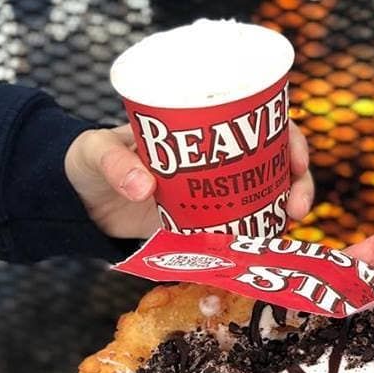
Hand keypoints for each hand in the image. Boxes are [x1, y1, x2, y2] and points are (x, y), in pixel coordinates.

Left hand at [65, 121, 314, 238]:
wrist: (75, 199)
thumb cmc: (89, 159)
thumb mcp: (96, 151)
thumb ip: (114, 163)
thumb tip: (142, 187)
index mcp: (202, 130)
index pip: (260, 124)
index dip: (288, 138)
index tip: (296, 157)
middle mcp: (217, 161)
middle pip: (275, 163)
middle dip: (298, 182)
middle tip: (297, 206)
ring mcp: (212, 194)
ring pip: (265, 198)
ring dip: (284, 211)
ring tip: (287, 226)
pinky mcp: (201, 226)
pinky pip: (239, 230)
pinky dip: (255, 238)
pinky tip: (264, 248)